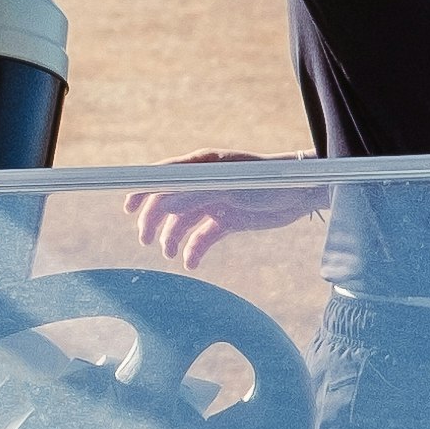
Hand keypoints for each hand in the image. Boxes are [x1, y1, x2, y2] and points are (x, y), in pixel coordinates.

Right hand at [127, 166, 329, 272]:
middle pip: (168, 202)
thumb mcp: (229, 187)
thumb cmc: (267, 179)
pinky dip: (194, 249)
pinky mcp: (226, 220)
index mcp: (201, 166)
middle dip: (154, 220)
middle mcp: (203, 183)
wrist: (302, 193)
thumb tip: (161, 204)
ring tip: (170, 254)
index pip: (164, 175)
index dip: (144, 189)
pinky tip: (191, 262)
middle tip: (146, 241)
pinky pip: (202, 237)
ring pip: (182, 222)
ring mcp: (213, 202)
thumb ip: (195, 195)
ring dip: (173, 238)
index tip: (128, 206)